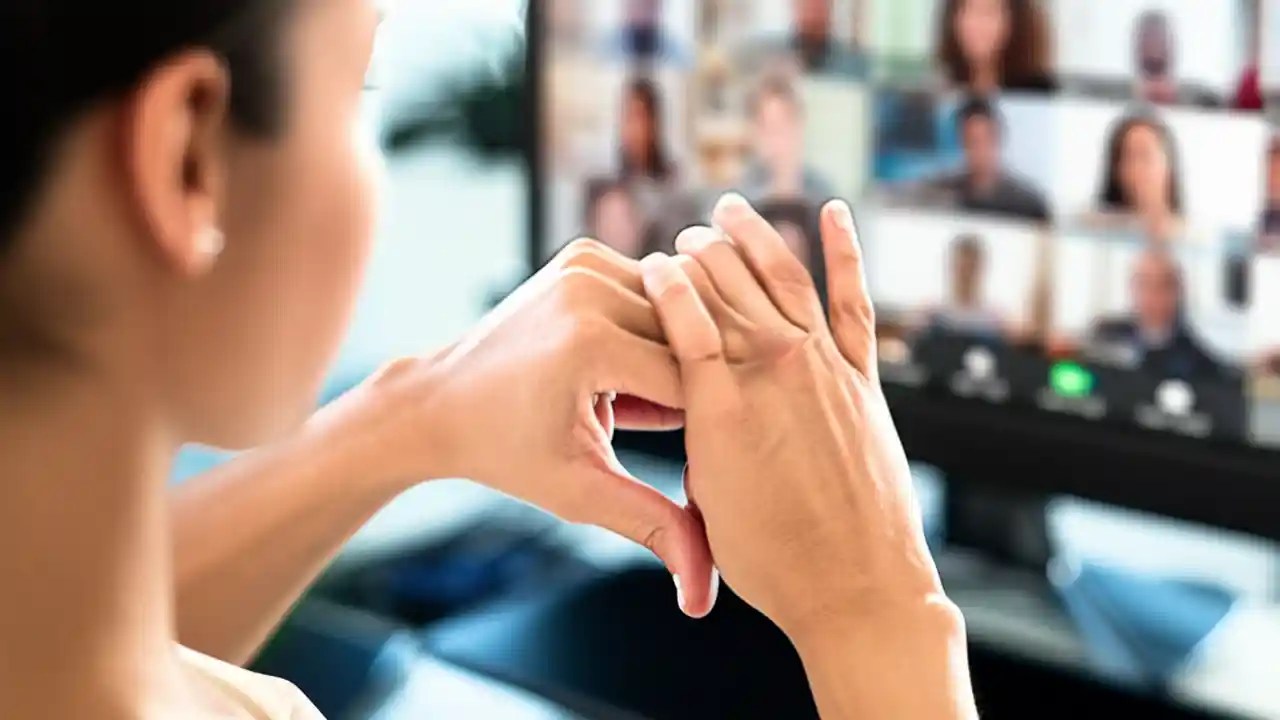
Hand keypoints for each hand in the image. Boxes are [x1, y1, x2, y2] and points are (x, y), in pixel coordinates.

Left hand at [340, 239, 716, 616]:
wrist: (439, 402)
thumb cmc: (506, 454)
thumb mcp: (580, 492)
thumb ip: (652, 526)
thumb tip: (706, 594)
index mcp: (590, 342)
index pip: (693, 380)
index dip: (702, 423)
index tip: (698, 454)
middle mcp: (589, 286)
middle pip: (690, 339)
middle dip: (689, 386)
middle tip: (666, 429)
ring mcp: (584, 261)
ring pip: (678, 312)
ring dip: (673, 355)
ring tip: (634, 403)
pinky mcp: (582, 252)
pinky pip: (652, 291)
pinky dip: (653, 330)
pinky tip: (625, 371)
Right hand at [641, 194, 944, 639]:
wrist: (857, 588)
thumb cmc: (772, 558)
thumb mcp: (707, 498)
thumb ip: (698, 435)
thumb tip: (689, 403)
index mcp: (721, 402)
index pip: (684, 313)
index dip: (665, 280)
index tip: (653, 262)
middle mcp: (773, 369)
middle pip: (727, 286)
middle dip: (700, 253)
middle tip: (684, 236)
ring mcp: (824, 368)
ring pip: (783, 278)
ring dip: (754, 237)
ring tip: (730, 209)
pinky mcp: (863, 378)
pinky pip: (854, 302)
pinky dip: (847, 254)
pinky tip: (835, 214)